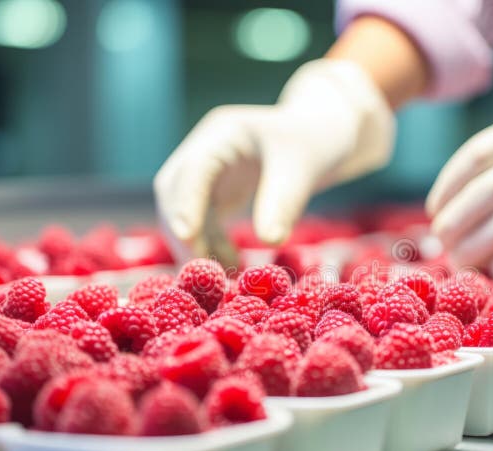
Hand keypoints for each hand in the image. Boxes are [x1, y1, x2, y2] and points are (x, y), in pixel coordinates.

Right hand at [154, 59, 393, 262]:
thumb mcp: (303, 168)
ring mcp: (205, 173)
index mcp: (223, 132)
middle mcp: (204, 150)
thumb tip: (269, 240)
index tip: (187, 234)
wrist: (318, 137)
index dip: (186, 201)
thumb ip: (285, 200)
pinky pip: (202, 224)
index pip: (194, 167)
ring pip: (183, 212)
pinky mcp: (212, 193)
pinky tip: (231, 262)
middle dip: (184, 232)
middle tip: (201, 272)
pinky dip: (211, 246)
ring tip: (220, 276)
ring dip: (195, 245)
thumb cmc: (313, 143)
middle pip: (175, 191)